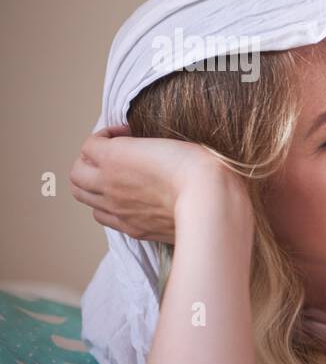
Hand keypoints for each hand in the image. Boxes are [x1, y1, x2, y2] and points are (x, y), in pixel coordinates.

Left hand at [69, 125, 240, 242]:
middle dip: (90, 162)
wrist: (211, 204)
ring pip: (83, 196)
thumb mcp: (171, 142)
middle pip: (76, 172)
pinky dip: (107, 207)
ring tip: (114, 181)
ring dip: (93, 186)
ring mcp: (117, 209)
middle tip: (111, 157)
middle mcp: (108, 184)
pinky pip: (103, 217)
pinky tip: (127, 201)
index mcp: (114, 157)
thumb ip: (144, 146)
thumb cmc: (198, 168)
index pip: (90, 144)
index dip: (108, 135)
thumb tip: (140, 150)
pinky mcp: (132, 228)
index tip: (126, 134)